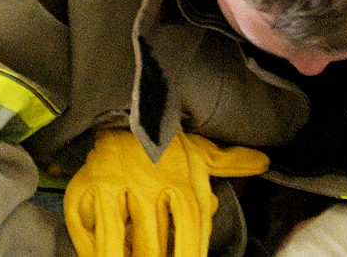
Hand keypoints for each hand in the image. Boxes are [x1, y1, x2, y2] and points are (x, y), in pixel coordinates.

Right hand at [66, 128, 266, 256]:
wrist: (120, 105)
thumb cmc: (163, 138)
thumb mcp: (198, 149)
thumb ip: (229, 161)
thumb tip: (263, 161)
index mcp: (178, 178)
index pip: (188, 228)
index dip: (188, 254)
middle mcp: (145, 183)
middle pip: (150, 242)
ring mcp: (110, 185)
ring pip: (113, 238)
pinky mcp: (83, 186)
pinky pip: (83, 225)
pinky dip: (89, 247)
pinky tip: (98, 256)